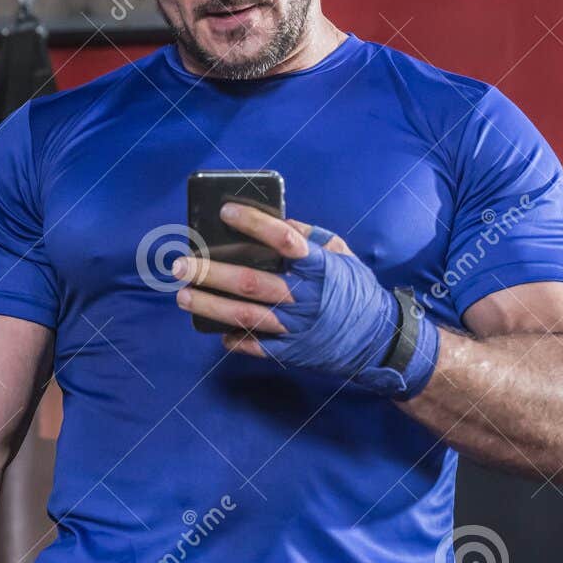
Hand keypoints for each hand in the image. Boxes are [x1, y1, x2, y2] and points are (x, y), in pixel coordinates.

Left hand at [171, 203, 407, 390]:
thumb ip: (312, 236)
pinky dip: (234, 339)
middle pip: (250, 282)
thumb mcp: (343, 254)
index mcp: (321, 267)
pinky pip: (257, 347)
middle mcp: (305, 297)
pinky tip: (215, 331)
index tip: (225, 211)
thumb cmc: (356, 290)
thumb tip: (277, 219)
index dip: (254, 224)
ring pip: (245, 315)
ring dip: (209, 305)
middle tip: (181, 264)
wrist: (381, 339)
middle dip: (211, 272)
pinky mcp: (293, 352)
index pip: (284, 239)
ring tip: (183, 295)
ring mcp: (297, 328)